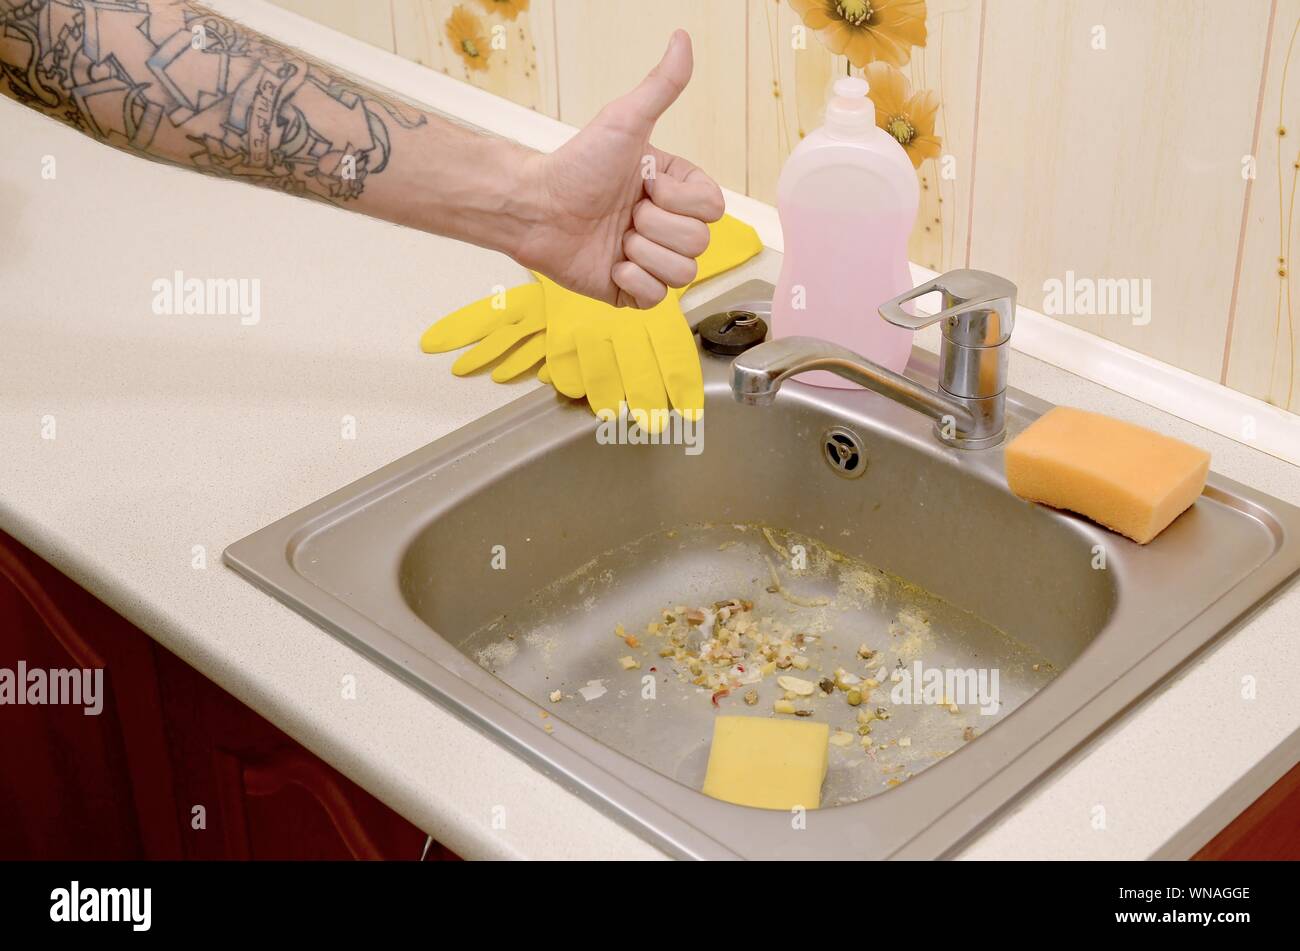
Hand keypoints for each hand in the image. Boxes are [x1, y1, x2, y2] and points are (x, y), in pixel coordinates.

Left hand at [513, 30, 724, 307]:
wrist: (534, 208)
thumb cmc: (575, 164)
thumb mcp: (625, 122)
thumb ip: (661, 86)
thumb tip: (683, 38)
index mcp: (675, 191)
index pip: (713, 209)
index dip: (681, 201)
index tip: (645, 184)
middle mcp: (666, 227)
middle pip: (699, 244)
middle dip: (657, 228)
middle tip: (625, 214)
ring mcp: (650, 261)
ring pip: (683, 275)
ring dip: (645, 256)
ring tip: (616, 240)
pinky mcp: (630, 292)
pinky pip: (658, 300)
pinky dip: (634, 284)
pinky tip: (612, 266)